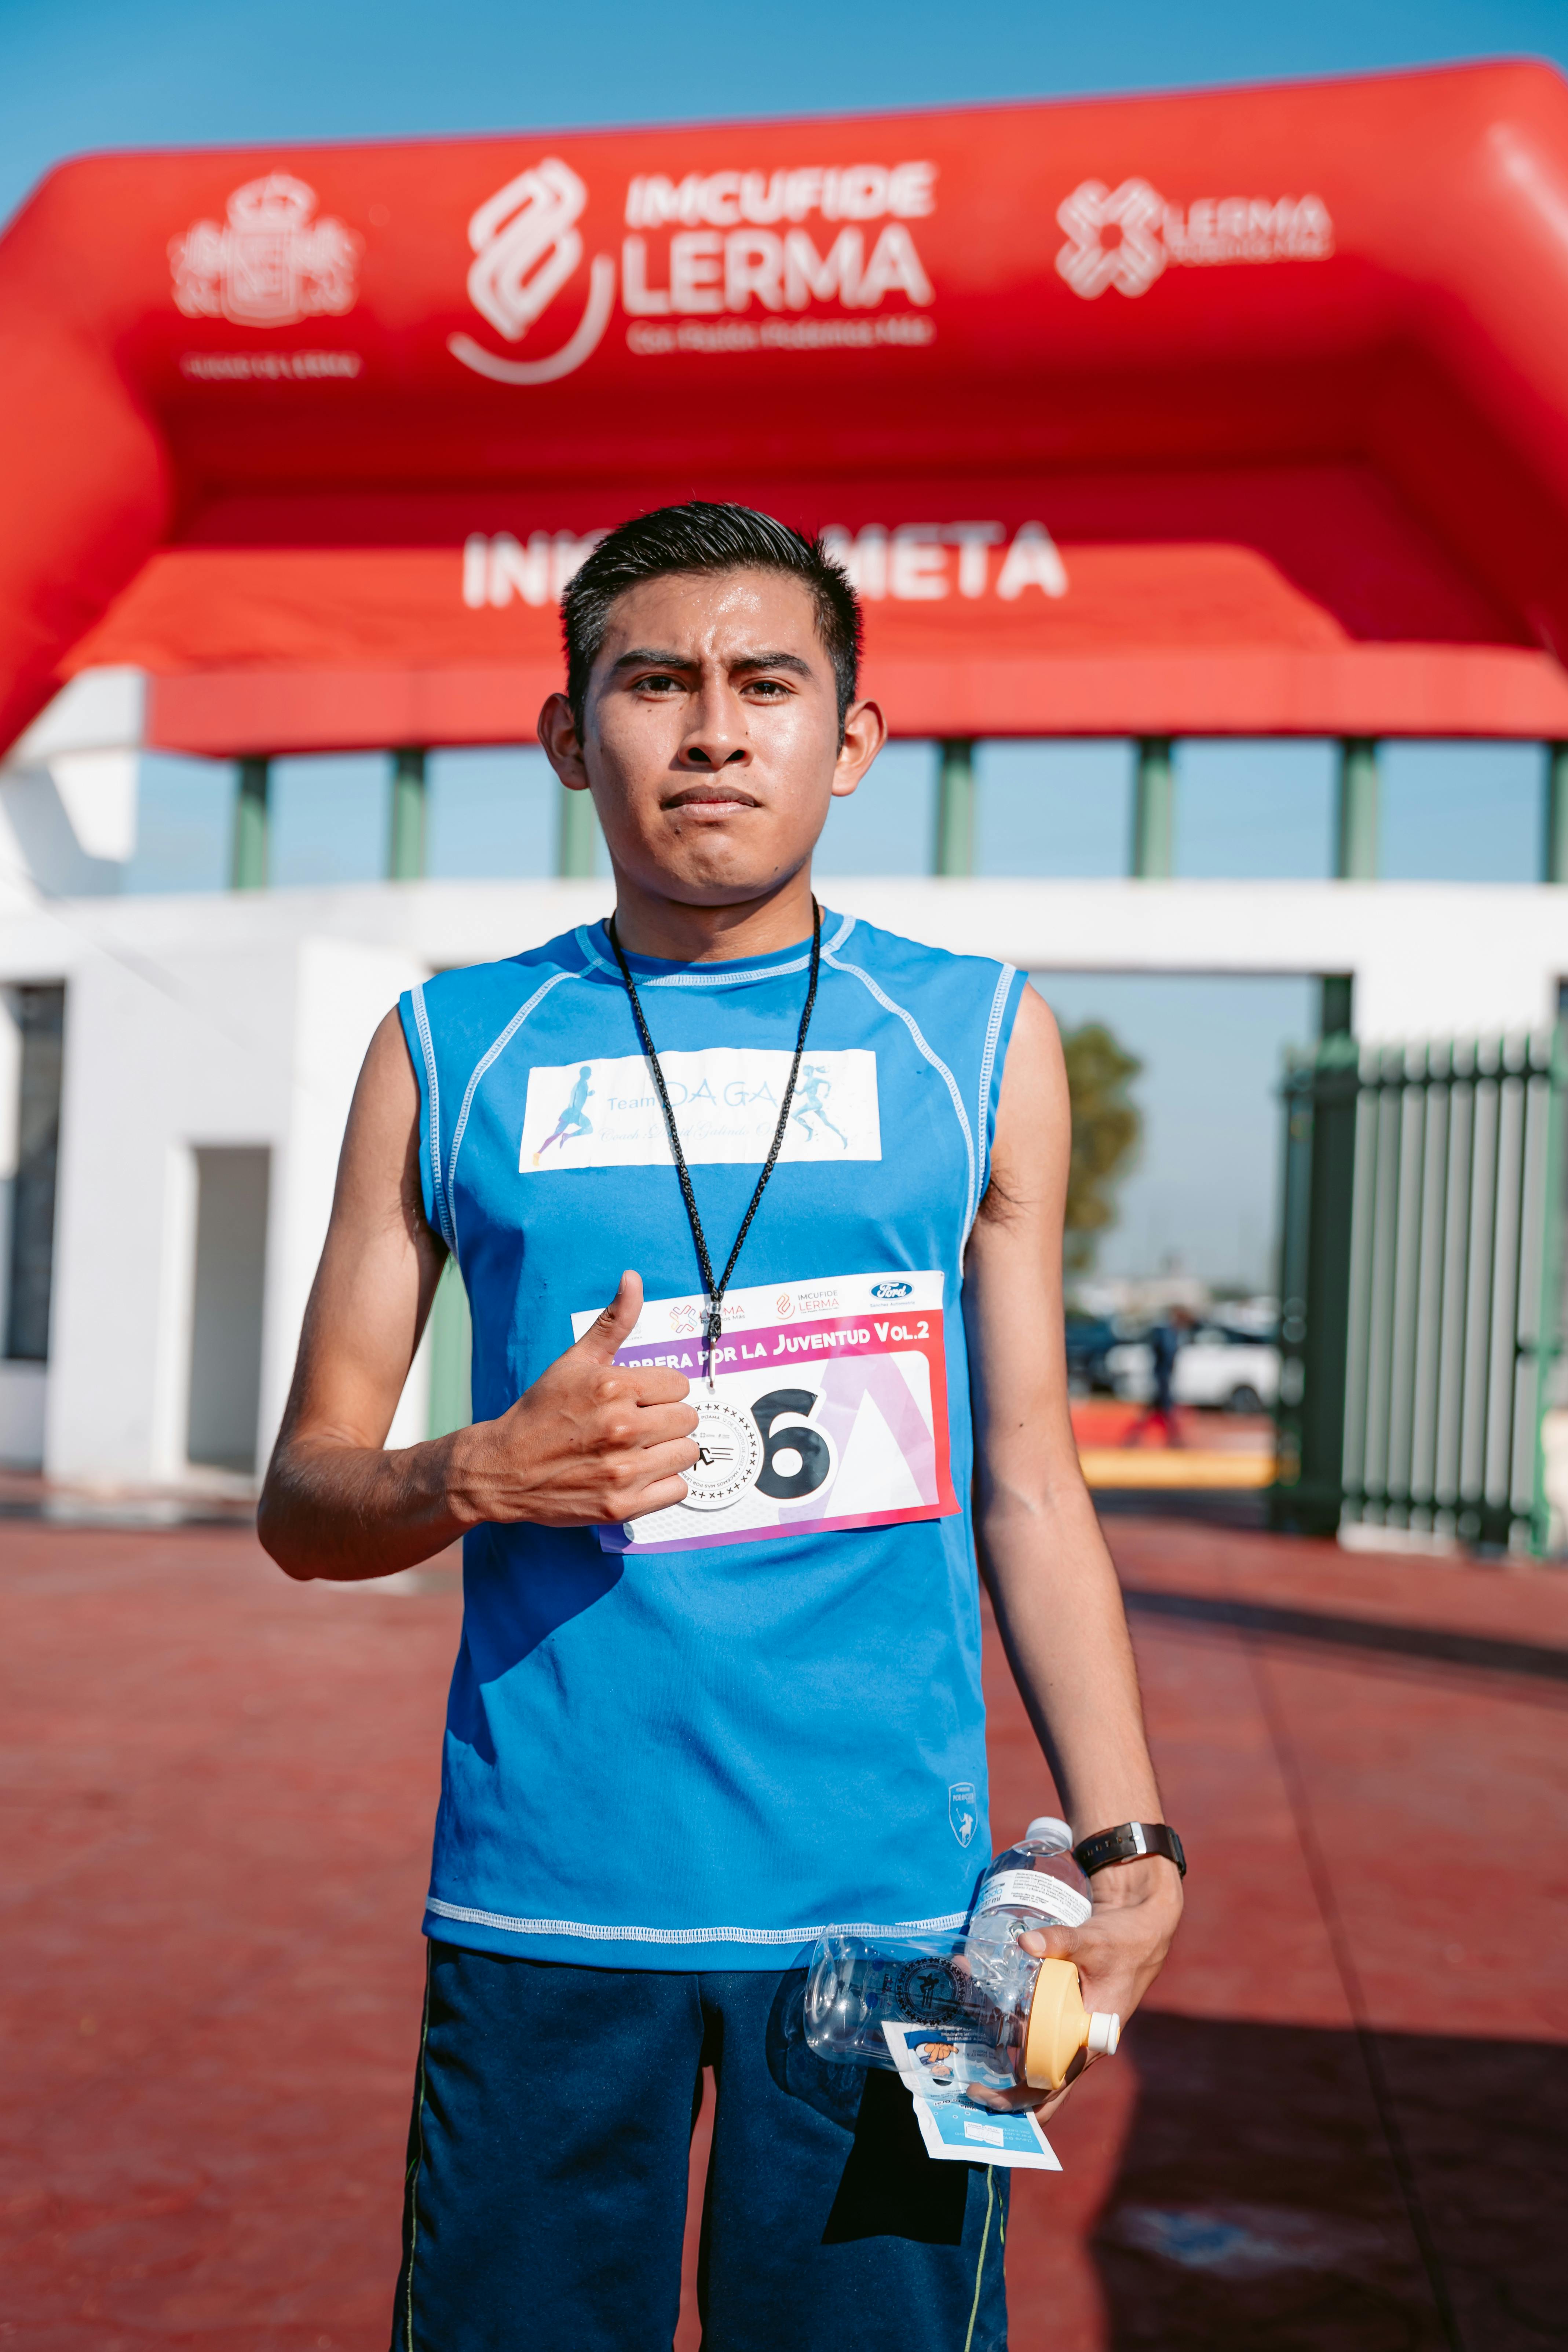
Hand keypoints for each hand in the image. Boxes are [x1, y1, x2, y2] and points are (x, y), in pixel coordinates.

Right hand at [448, 1271, 698, 1528]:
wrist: (502, 1469)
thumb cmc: (541, 1413)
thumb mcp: (574, 1361)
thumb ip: (613, 1322)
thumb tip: (634, 1279)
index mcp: (613, 1387)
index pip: (679, 1384)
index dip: (660, 1390)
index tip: (639, 1398)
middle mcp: (622, 1428)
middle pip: (687, 1418)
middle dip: (666, 1419)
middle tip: (638, 1424)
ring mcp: (623, 1470)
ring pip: (688, 1453)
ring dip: (669, 1450)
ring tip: (639, 1448)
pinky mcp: (622, 1505)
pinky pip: (678, 1488)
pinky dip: (663, 1483)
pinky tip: (638, 1473)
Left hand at [968, 1857, 1183, 2117]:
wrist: (1141, 1934)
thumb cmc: (1123, 1944)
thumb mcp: (1092, 1942)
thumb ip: (1060, 1941)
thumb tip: (1025, 1943)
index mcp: (1090, 2041)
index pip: (1051, 2086)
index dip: (1016, 2097)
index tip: (982, 2094)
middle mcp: (1080, 2045)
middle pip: (1041, 2085)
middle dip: (1005, 2090)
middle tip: (968, 2084)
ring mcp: (1073, 2032)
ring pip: (1037, 2060)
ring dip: (1006, 2056)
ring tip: (970, 2044)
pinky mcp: (1067, 2016)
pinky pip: (1040, 2035)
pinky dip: (1017, 2031)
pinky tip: (990, 2017)